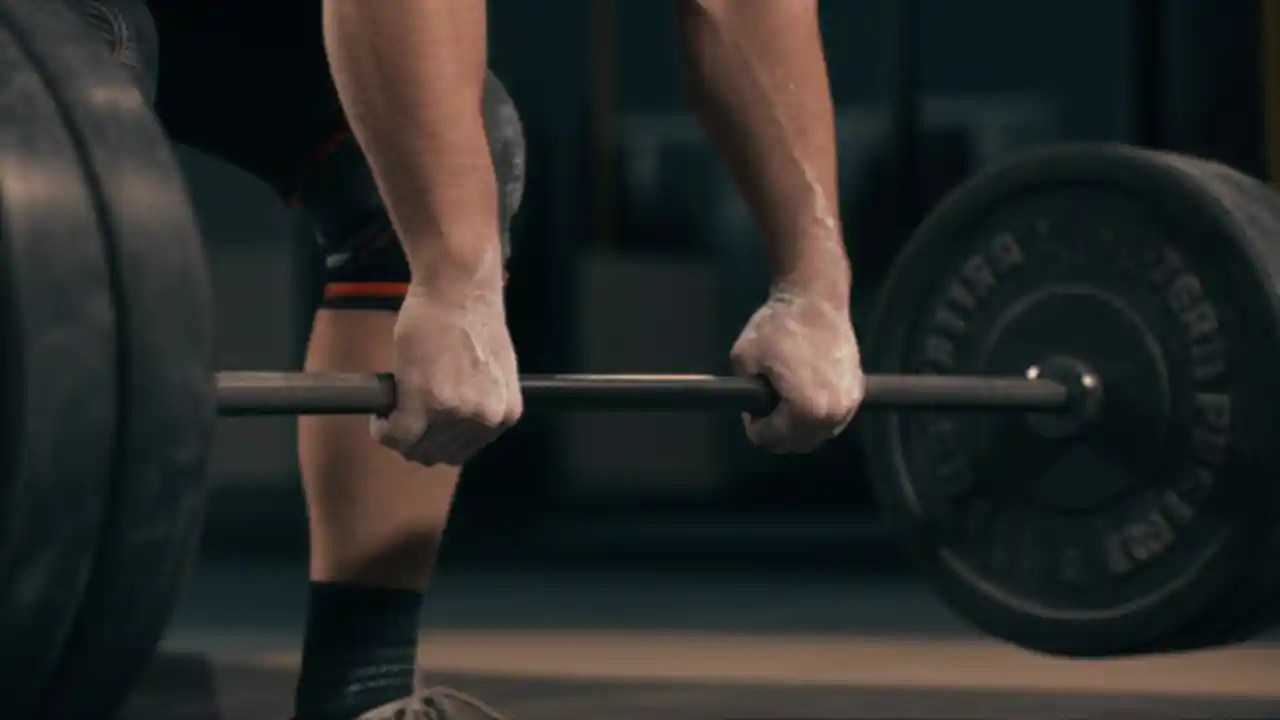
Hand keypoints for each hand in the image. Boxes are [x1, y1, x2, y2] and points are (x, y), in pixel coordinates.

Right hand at [372, 257, 521, 466]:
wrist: (459, 290)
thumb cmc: (472, 318)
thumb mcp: (494, 370)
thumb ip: (482, 399)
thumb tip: (459, 419)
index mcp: (505, 414)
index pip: (466, 450)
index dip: (439, 441)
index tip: (423, 427)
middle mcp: (485, 419)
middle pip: (440, 455)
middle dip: (417, 441)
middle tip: (401, 419)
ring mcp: (454, 414)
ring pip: (416, 448)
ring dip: (398, 435)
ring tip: (391, 412)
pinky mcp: (422, 403)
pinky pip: (395, 435)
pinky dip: (381, 430)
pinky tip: (379, 416)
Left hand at [730, 281, 864, 453]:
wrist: (816, 299)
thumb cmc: (778, 326)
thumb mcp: (744, 358)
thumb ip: (743, 392)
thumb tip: (749, 409)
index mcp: (806, 410)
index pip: (771, 439)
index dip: (753, 425)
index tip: (748, 407)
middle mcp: (833, 414)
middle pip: (797, 443)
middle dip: (775, 431)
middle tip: (762, 408)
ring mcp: (849, 404)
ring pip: (816, 434)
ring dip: (796, 427)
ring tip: (781, 401)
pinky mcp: (857, 392)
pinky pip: (832, 419)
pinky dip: (815, 416)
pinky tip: (801, 396)